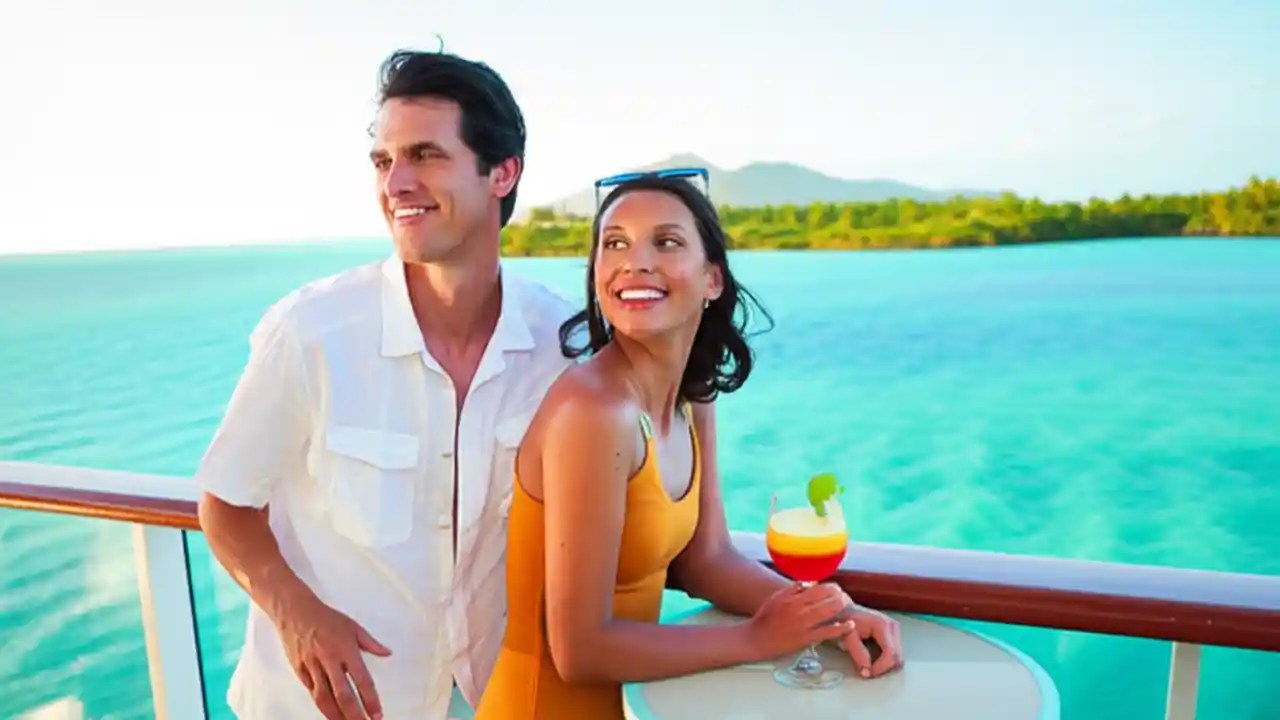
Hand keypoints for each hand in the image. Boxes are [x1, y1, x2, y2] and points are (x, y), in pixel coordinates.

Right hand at [272, 589, 391, 719]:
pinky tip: (330, 714)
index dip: (370, 699)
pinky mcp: (299, 670)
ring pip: (324, 698)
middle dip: (354, 714)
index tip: (377, 714)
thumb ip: (371, 643)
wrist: (295, 611)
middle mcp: (329, 660)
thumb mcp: (353, 626)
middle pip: (343, 694)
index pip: (362, 680)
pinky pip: (311, 692)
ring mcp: (312, 666)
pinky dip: (321, 705)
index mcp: (346, 649)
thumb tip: (388, 653)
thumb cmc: (326, 617)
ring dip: (336, 716)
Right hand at [745, 582, 854, 658]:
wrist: (756, 639)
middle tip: (845, 597)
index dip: (831, 587)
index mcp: (793, 598)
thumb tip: (810, 583)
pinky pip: (827, 632)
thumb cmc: (765, 618)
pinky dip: (840, 628)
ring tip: (848, 606)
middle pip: (827, 598)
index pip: (818, 588)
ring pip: (829, 612)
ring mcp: (804, 624)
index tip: (836, 589)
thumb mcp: (777, 598)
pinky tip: (849, 626)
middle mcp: (799, 609)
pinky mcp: (806, 639)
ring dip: (842, 607)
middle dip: (840, 596)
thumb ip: (793, 589)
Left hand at [836, 598, 902, 678]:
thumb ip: (858, 653)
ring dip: (886, 665)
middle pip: (898, 656)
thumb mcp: (848, 636)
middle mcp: (892, 626)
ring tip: (870, 666)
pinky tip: (875, 660)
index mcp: (882, 625)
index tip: (868, 673)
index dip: (881, 667)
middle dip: (884, 668)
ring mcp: (894, 629)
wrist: (844, 608)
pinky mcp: (893, 633)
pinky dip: (886, 660)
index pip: (890, 653)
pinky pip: (895, 652)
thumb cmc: (845, 620)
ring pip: (898, 656)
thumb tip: (866, 671)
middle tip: (868, 672)